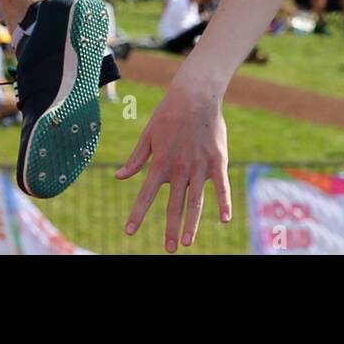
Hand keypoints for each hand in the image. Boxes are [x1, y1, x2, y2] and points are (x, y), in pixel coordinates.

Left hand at [116, 80, 231, 251]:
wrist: (195, 95)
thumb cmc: (168, 114)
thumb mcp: (147, 135)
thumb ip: (136, 159)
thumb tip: (119, 177)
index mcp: (160, 162)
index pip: (146, 194)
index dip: (137, 213)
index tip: (129, 231)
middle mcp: (179, 168)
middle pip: (174, 205)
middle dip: (171, 229)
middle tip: (169, 249)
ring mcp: (199, 166)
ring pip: (196, 201)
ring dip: (192, 224)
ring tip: (188, 242)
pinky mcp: (217, 161)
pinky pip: (221, 186)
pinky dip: (224, 203)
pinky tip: (225, 220)